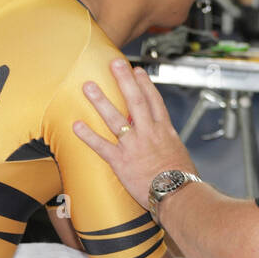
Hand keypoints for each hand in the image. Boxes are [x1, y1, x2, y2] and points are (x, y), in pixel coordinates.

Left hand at [73, 59, 195, 208]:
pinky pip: (101, 146)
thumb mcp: (179, 155)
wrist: (178, 193)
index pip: (154, 101)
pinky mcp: (121, 161)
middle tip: (114, 63)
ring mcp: (133, 145)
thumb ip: (168, 146)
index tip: (137, 72)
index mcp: (165, 131)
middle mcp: (148, 133)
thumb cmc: (182, 179)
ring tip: (88, 86)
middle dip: (124, 80)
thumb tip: (165, 145)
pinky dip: (87, 135)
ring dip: (100, 101)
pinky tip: (76, 125)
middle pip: (135, 100)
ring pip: (115, 118)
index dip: (145, 84)